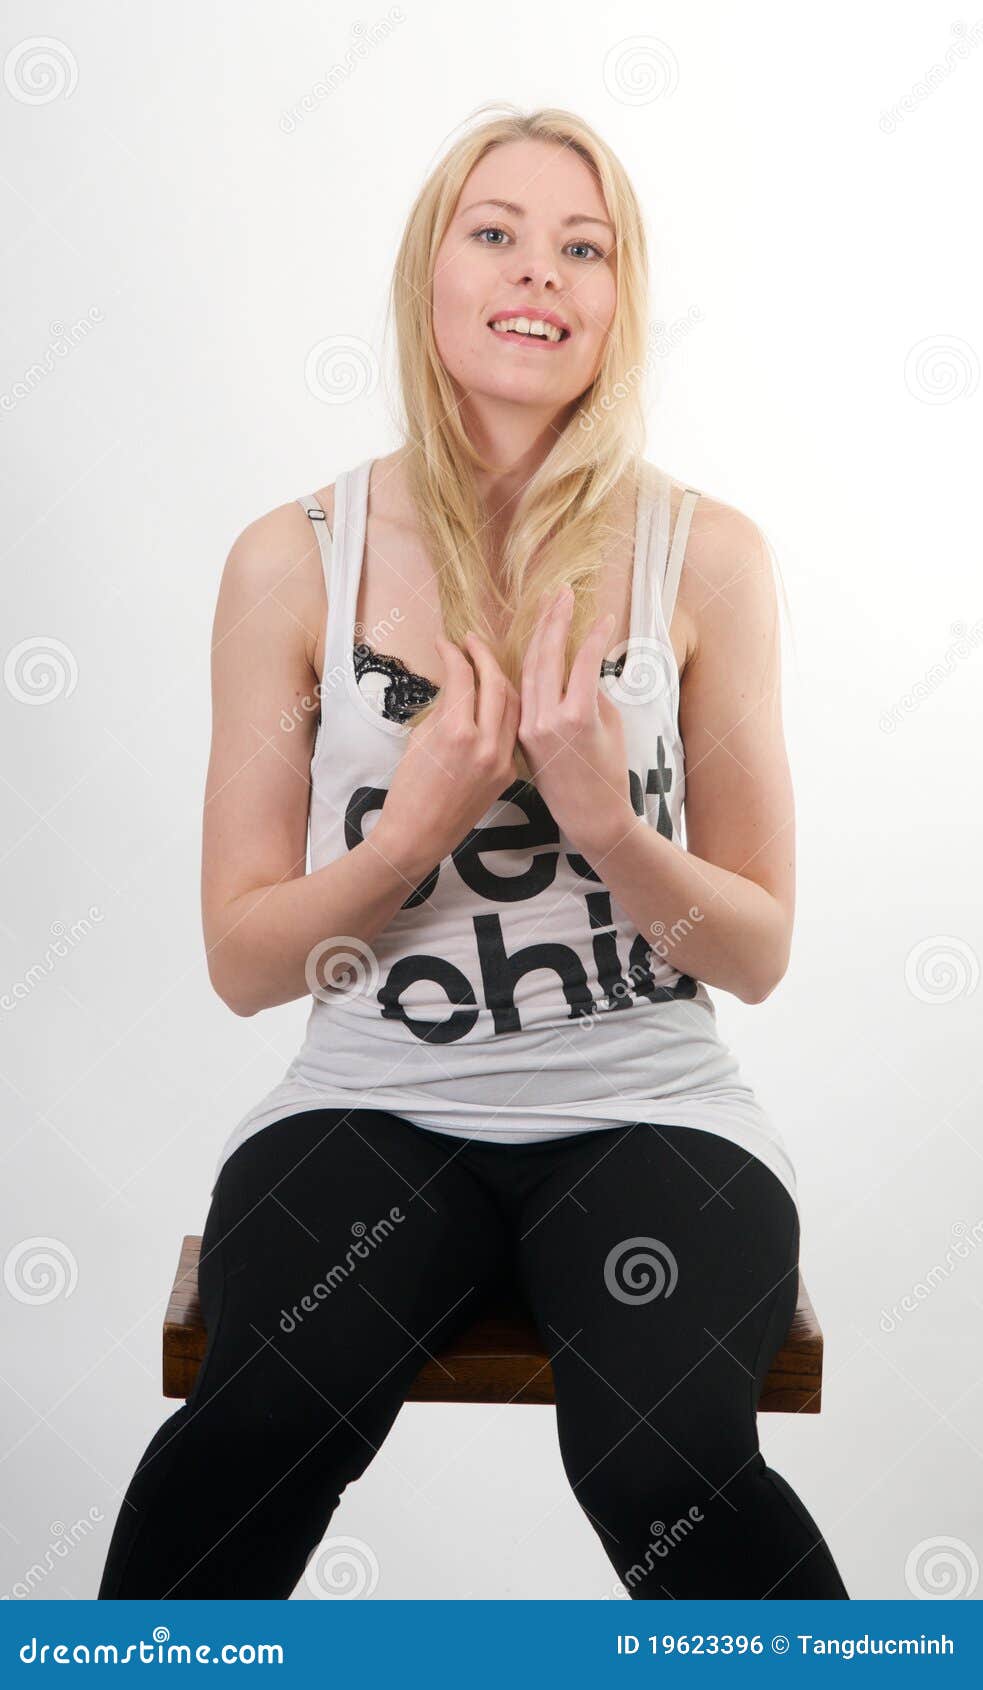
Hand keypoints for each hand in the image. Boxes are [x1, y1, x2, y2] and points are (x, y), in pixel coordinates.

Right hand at [373, 630, 520, 874]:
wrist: (419, 837)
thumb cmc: (408, 790)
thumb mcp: (420, 740)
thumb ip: (444, 709)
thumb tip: (457, 684)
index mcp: (456, 733)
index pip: (463, 676)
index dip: (453, 652)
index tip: (445, 641)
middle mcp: (485, 745)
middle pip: (496, 682)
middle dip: (482, 654)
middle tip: (469, 641)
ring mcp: (502, 761)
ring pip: (513, 704)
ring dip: (500, 678)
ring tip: (485, 663)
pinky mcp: (509, 774)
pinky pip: (514, 731)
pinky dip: (507, 709)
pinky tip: (496, 698)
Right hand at [518, 585, 636, 862]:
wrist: (592, 821)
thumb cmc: (579, 789)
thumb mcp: (557, 749)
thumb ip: (565, 711)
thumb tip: (582, 679)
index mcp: (521, 726)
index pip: (522, 674)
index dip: (530, 641)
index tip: (539, 616)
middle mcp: (529, 719)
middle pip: (533, 659)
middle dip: (544, 622)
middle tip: (554, 594)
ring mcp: (550, 719)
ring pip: (551, 659)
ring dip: (562, 623)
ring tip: (569, 596)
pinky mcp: (575, 720)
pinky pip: (583, 670)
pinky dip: (593, 642)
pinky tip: (604, 622)